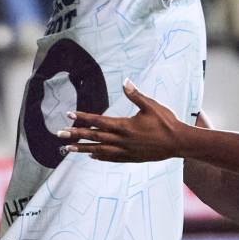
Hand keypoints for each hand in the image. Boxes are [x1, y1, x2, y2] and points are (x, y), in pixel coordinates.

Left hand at [60, 80, 187, 161]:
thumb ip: (136, 95)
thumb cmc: (166, 122)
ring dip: (83, 149)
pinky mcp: (132, 157)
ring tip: (68, 149)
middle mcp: (122, 140)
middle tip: (59, 135)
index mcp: (125, 126)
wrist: (179, 143)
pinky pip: (112, 158)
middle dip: (76, 135)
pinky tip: (92, 156)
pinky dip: (100, 156)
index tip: (69, 115)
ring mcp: (126, 151)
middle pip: (94, 136)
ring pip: (100, 150)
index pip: (98, 121)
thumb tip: (125, 81)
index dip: (83, 117)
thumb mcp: (151, 106)